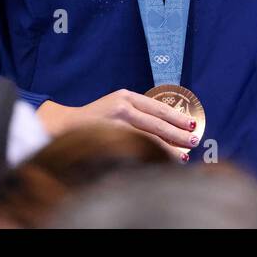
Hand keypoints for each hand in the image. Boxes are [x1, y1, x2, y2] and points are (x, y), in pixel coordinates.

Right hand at [36, 89, 197, 160]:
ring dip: (167, 147)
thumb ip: (136, 114)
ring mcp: (114, 120)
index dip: (176, 117)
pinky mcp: (107, 134)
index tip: (192, 125)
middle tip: (193, 141)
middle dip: (177, 132)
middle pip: (156, 121)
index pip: (157, 107)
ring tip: (182, 156)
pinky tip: (159, 160)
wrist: (63, 125)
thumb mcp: (116, 109)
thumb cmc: (95, 120)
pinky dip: (149, 153)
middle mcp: (121, 105)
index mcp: (126, 96)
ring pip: (147, 135)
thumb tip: (167, 129)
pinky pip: (133, 145)